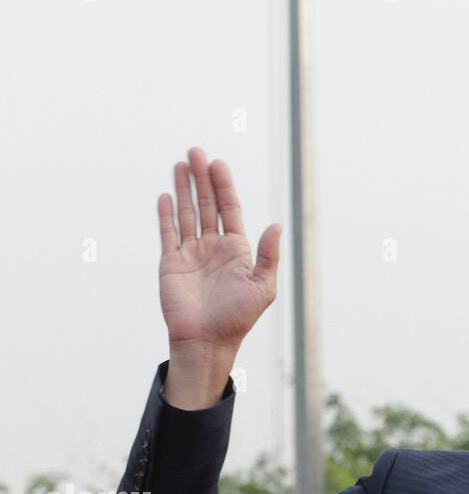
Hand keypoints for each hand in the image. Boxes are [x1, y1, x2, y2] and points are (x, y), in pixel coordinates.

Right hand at [159, 147, 280, 355]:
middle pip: (207, 205)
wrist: (207, 341)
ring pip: (187, 213)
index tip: (218, 164)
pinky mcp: (171, 263)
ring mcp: (191, 254)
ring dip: (184, 189)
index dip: (224, 186)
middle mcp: (214, 248)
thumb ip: (268, 256)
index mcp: (237, 251)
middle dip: (202, 178)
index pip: (229, 210)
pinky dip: (166, 214)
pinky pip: (168, 233)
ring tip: (181, 164)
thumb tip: (277, 225)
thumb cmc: (238, 319)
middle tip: (195, 152)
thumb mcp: (263, 287)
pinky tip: (166, 195)